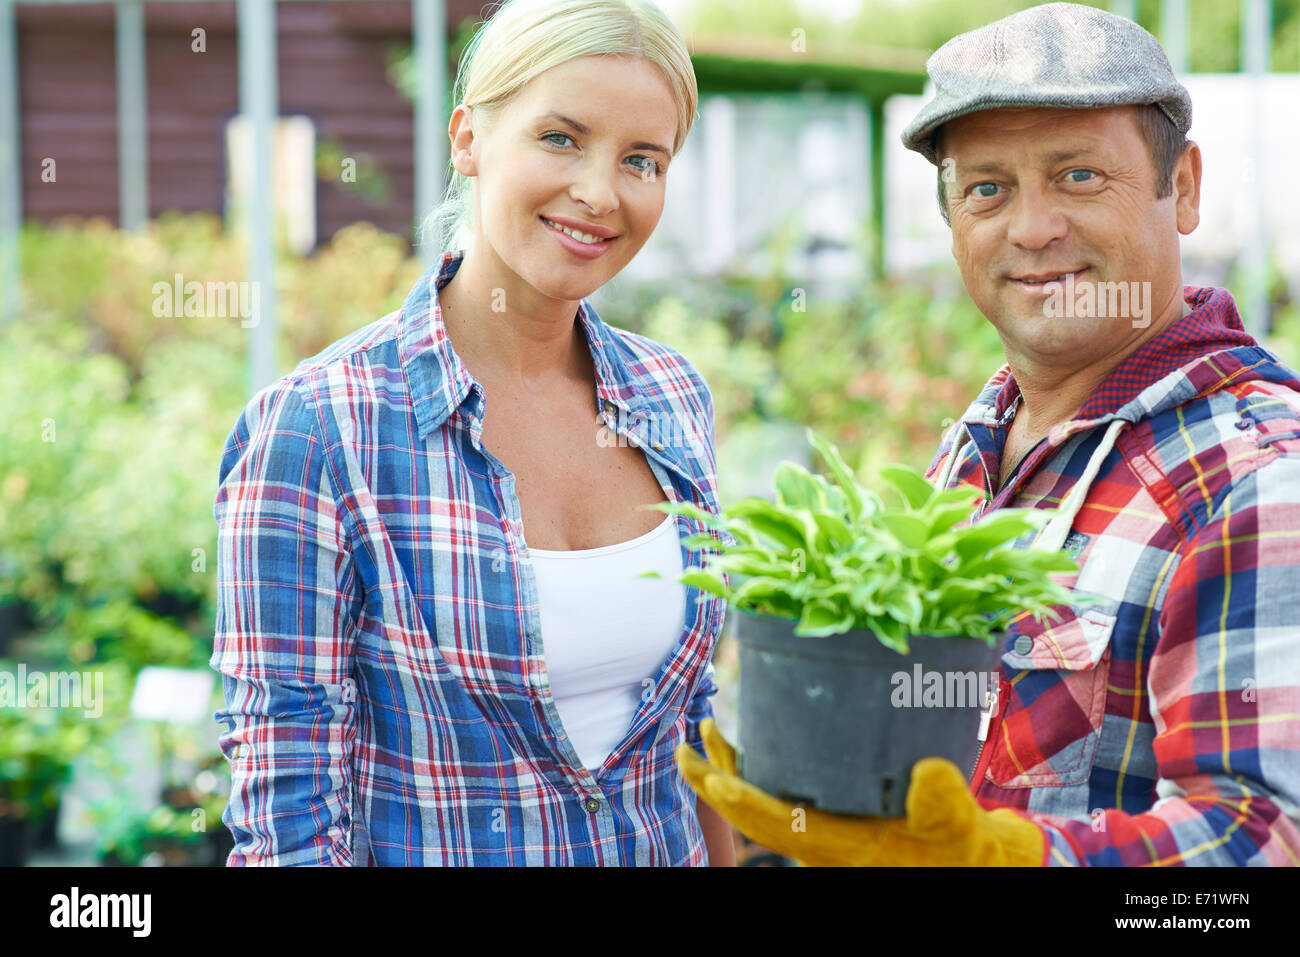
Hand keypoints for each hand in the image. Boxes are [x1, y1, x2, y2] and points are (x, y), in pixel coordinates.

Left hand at [675, 718, 1045, 865]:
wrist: (976, 864)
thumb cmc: (966, 852)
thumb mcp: (962, 830)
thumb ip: (945, 806)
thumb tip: (928, 772)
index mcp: (842, 850)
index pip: (780, 826)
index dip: (745, 802)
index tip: (715, 778)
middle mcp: (822, 842)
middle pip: (754, 814)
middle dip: (716, 781)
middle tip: (685, 747)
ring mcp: (824, 831)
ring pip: (762, 802)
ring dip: (730, 770)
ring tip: (706, 731)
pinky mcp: (833, 818)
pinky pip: (782, 795)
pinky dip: (761, 767)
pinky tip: (754, 741)